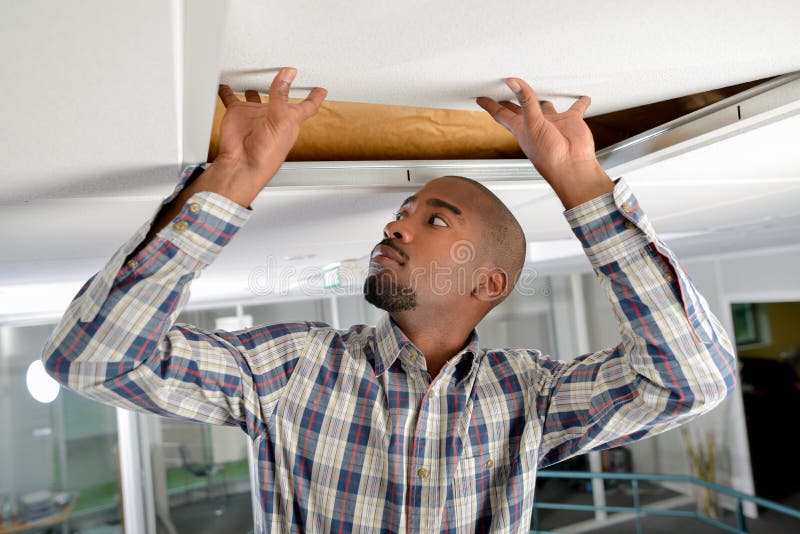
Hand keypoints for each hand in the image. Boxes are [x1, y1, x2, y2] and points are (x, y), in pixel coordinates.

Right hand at [216, 67, 326, 182]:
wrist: (243, 163)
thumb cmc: (267, 153)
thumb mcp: (280, 120)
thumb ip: (282, 96)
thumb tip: (287, 74)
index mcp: (290, 119)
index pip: (308, 106)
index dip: (316, 97)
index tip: (321, 89)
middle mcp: (273, 115)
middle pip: (281, 97)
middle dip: (284, 86)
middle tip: (287, 73)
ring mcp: (255, 114)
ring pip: (256, 95)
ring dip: (255, 87)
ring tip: (255, 74)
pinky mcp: (238, 113)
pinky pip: (231, 97)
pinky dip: (227, 89)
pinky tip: (226, 83)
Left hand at [477, 78, 597, 180]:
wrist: (571, 166)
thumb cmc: (548, 154)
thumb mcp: (532, 124)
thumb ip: (525, 102)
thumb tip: (513, 82)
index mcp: (521, 127)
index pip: (501, 113)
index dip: (490, 106)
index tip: (480, 98)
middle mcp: (535, 124)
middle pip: (521, 107)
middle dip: (513, 98)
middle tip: (506, 87)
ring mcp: (553, 122)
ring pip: (546, 106)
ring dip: (544, 98)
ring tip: (541, 85)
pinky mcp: (570, 121)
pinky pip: (576, 108)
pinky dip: (580, 102)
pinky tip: (583, 97)